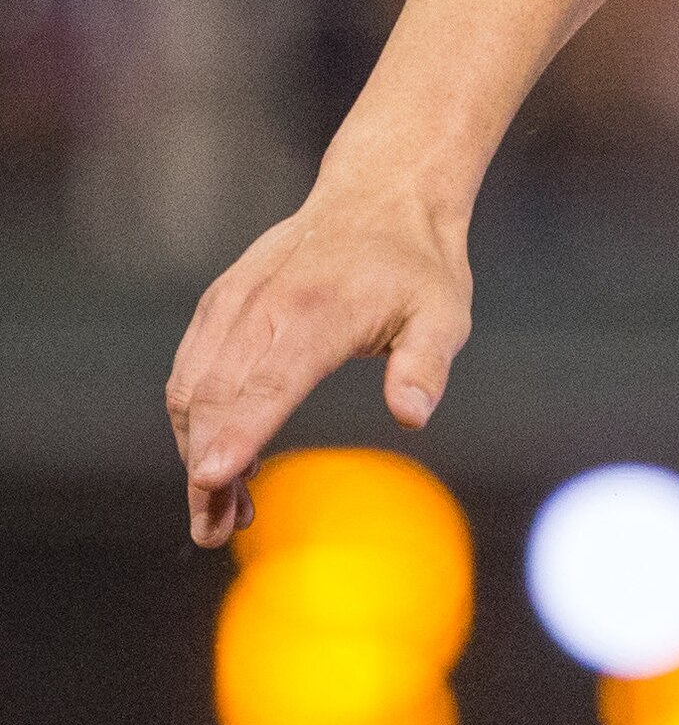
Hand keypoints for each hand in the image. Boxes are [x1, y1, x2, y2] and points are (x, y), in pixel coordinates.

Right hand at [165, 183, 471, 546]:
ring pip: (191, 389)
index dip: (239, 433)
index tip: (214, 479)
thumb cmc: (417, 265)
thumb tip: (412, 415)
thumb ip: (425, 364)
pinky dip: (193, 419)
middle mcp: (266, 304)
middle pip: (216, 398)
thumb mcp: (444, 311)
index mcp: (321, 308)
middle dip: (208, 471)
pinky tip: (223, 456)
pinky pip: (189, 370)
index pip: (270, 379)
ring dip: (196, 452)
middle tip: (219, 529)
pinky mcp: (219, 304)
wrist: (381, 195)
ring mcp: (235, 302)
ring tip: (224, 508)